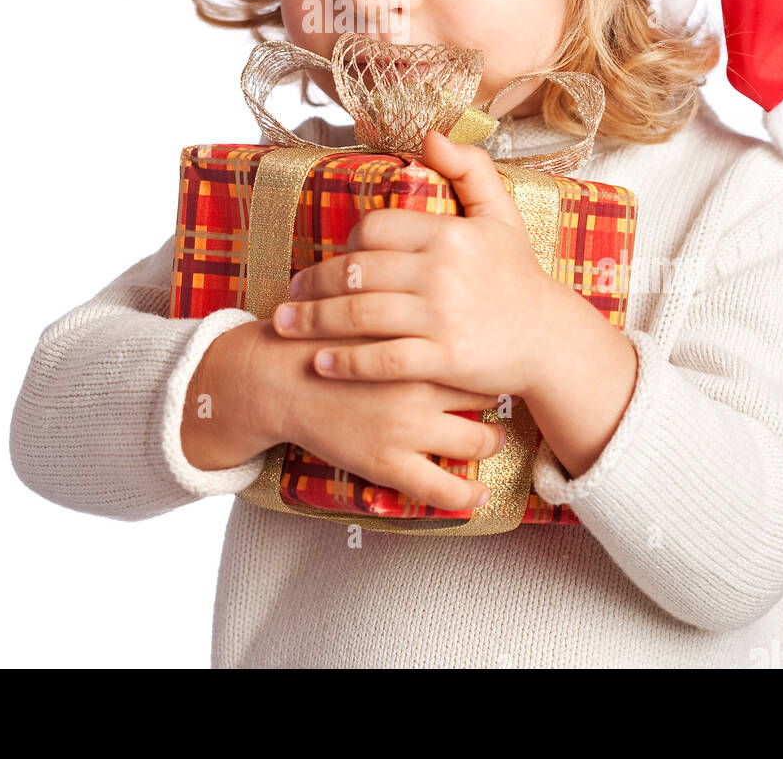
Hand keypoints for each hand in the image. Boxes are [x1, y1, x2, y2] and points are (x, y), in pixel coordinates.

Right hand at [254, 320, 506, 512]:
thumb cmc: (326, 339)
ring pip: (478, 444)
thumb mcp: (371, 308)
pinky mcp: (388, 464)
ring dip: (490, 444)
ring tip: (490, 441)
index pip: (480, 352)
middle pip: (488, 396)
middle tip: (502, 400)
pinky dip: (468, 497)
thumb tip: (452, 285)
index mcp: (418, 344)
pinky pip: (444, 491)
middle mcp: (420, 385)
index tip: (500, 361)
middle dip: (499, 400)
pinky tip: (477, 496)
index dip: (494, 358)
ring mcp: (406, 428)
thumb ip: (412, 302)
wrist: (279, 379)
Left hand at [272, 129, 560, 400]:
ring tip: (285, 325)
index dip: (346, 242)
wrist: (552, 340)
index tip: (334, 258)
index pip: (374, 229)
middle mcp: (442, 271)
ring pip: (359, 314)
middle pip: (356, 271)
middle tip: (289, 292)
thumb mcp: (501, 213)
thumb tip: (429, 135)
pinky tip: (320, 364)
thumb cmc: (518, 276)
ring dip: (313, 320)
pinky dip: (345, 362)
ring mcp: (442, 317)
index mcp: (450, 233)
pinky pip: (382, 360)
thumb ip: (470, 167)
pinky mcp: (444, 359)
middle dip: (313, 284)